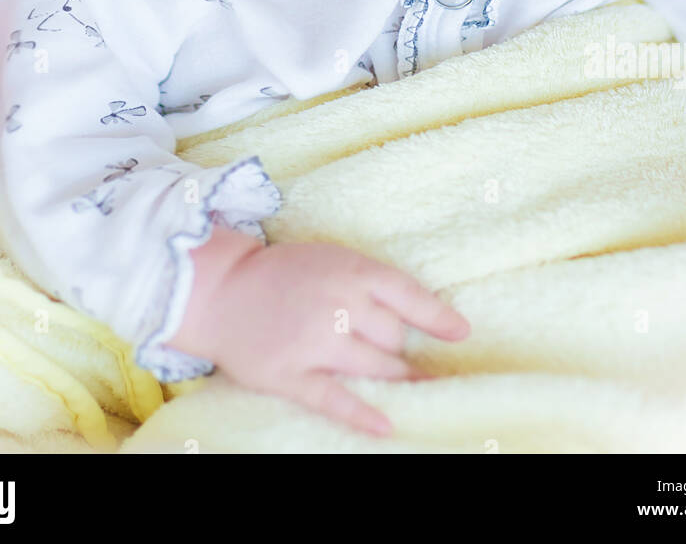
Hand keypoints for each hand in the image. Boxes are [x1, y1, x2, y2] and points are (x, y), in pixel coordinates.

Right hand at [170, 233, 469, 436]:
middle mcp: (337, 305)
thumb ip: (370, 283)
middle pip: (394, 338)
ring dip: (396, 378)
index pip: (408, 296)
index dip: (438, 317)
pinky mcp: (290, 375)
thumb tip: (416, 318)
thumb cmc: (285, 274)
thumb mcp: (332, 260)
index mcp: (350, 271)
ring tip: (410, 385)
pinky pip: (335, 400)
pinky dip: (363, 414)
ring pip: (375, 369)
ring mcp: (313, 342)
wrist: (223, 288)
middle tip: (396, 351)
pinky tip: (387, 425)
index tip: (462, 334)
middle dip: (399, 347)